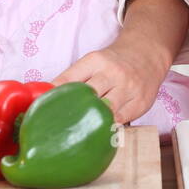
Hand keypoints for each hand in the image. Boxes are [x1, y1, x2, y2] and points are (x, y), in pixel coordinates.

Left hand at [50, 39, 165, 124]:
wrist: (147, 54)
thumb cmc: (113, 62)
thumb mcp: (93, 61)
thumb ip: (72, 78)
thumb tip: (44, 96)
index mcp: (95, 61)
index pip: (69, 79)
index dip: (54, 95)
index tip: (41, 109)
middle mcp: (112, 73)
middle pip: (88, 96)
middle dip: (72, 112)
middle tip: (58, 127)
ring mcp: (128, 89)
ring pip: (106, 111)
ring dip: (91, 122)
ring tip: (78, 134)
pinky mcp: (140, 103)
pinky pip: (121, 120)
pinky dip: (108, 127)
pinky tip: (98, 133)